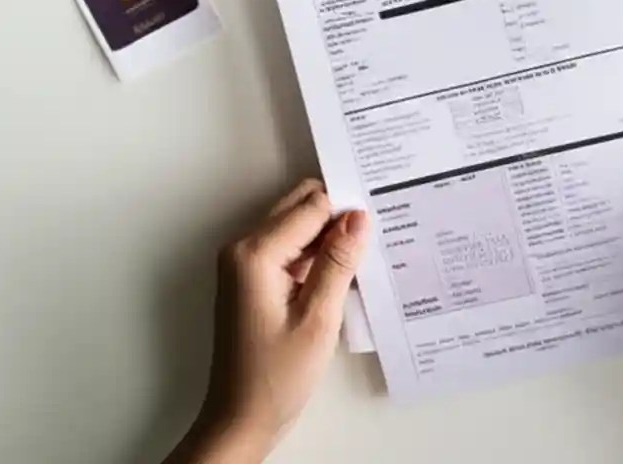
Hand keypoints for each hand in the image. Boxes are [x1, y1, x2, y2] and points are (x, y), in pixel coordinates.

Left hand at [166, 180, 369, 463]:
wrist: (241, 416)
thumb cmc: (277, 375)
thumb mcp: (318, 317)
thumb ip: (338, 262)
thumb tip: (359, 217)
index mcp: (255, 254)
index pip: (311, 206)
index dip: (347, 211)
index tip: (380, 221)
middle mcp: (242, 249)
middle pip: (299, 207)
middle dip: (337, 216)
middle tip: (373, 238)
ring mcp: (244, 264)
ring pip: (295, 226)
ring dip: (328, 236)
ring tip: (361, 259)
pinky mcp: (251, 279)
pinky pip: (288, 248)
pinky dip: (314, 254)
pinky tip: (340, 274)